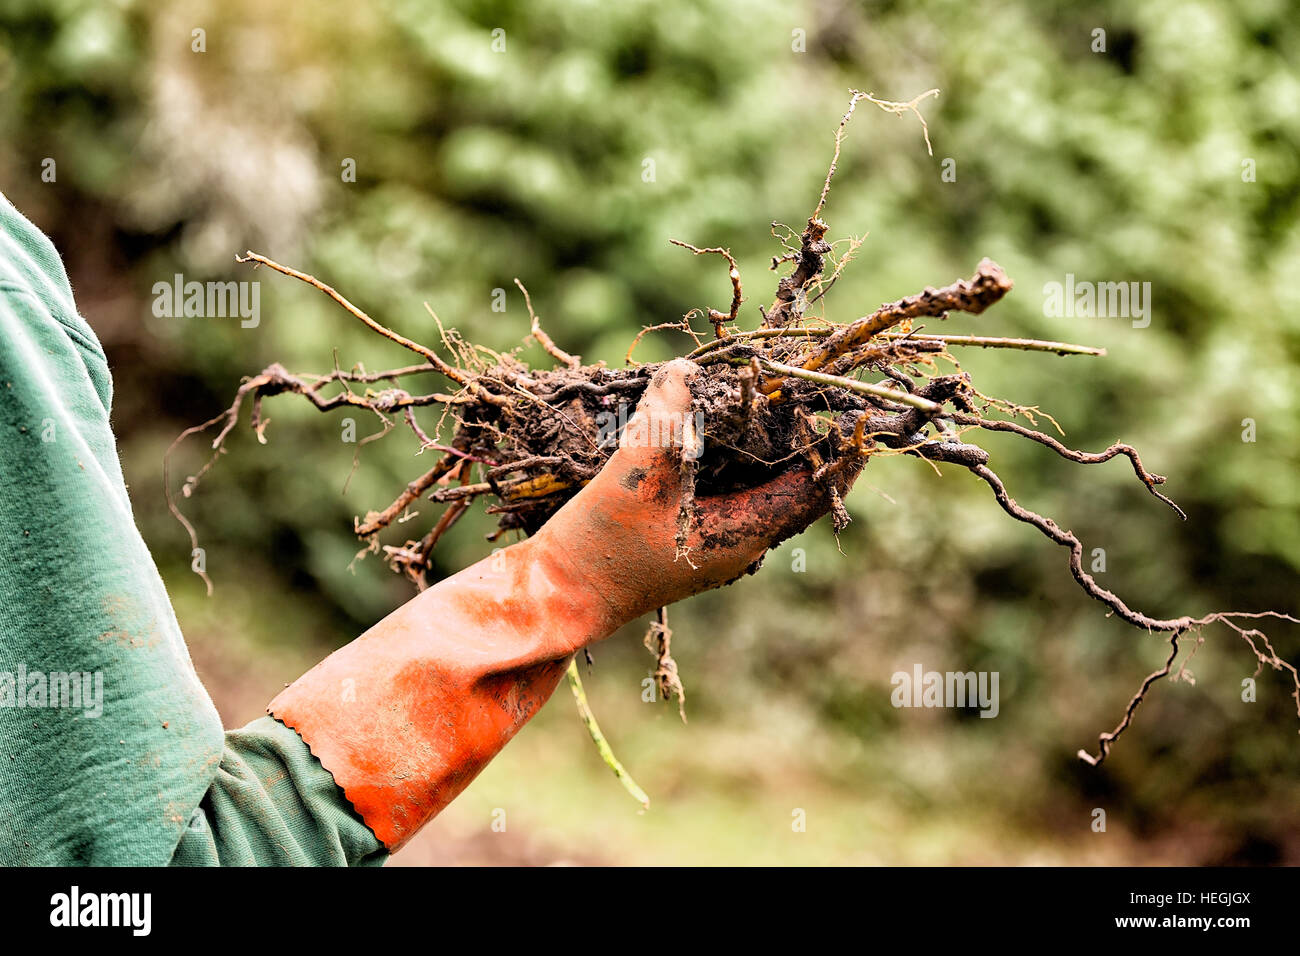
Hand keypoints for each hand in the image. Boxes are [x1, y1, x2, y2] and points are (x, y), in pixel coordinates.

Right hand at [534, 357, 859, 627]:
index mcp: (744, 535)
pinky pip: (720, 482)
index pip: (814, 489)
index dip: (835, 448)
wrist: (554, 596)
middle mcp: (738, 540)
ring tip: (753, 388)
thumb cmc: (600, 548)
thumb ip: (664, 420)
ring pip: (753, 479)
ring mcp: (711, 537)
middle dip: (793, 431)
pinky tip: (700, 417)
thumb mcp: (634, 476)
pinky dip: (721, 450)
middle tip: (791, 379)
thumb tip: (686, 370)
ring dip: (755, 437)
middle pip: (788, 479)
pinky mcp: (684, 529)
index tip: (845, 404)